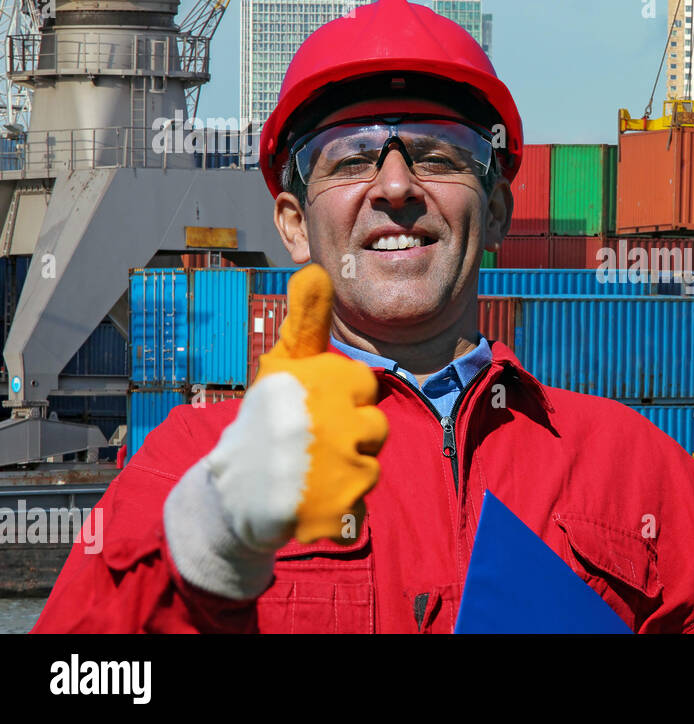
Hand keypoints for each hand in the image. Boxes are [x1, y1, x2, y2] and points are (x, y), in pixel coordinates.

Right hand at [209, 263, 387, 548]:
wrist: (231, 497)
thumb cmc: (266, 421)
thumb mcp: (283, 366)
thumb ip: (305, 321)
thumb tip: (315, 269)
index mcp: (312, 382)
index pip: (364, 385)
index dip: (342, 397)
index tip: (313, 406)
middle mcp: (322, 422)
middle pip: (375, 428)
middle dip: (348, 436)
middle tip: (310, 443)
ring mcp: (330, 469)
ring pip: (372, 467)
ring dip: (347, 472)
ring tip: (309, 471)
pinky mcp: (334, 511)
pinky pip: (362, 508)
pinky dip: (340, 509)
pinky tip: (309, 501)